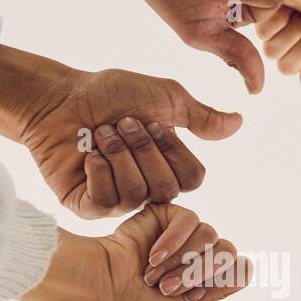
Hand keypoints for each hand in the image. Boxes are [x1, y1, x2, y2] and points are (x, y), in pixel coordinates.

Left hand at [0, 47, 239, 217]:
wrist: (61, 97)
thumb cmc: (110, 94)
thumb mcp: (164, 98)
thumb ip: (201, 116)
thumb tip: (239, 122)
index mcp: (166, 167)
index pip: (192, 180)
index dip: (173, 150)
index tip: (152, 121)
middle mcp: (145, 189)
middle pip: (167, 189)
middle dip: (144, 149)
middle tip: (123, 124)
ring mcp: (116, 202)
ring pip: (137, 195)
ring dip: (119, 154)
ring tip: (101, 134)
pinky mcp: (87, 206)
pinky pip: (106, 202)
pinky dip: (99, 171)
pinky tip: (88, 155)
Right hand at [23, 204, 265, 300]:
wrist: (110, 288)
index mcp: (213, 278)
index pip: (241, 272)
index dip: (219, 286)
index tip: (189, 300)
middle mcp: (204, 253)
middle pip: (229, 254)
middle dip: (198, 276)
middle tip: (168, 289)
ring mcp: (189, 233)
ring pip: (212, 236)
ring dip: (182, 261)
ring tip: (155, 275)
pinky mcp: (172, 214)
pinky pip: (191, 220)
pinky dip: (172, 241)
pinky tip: (152, 255)